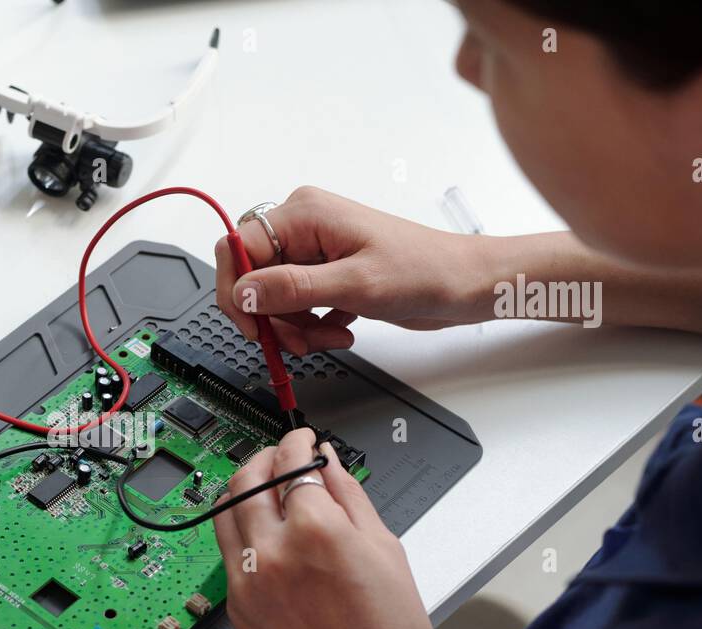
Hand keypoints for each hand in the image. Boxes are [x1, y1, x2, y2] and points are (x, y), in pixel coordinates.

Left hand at [211, 428, 441, 628]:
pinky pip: (227, 550)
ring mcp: (247, 581)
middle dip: (265, 456)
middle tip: (284, 456)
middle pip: (248, 478)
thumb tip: (328, 463)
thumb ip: (351, 497)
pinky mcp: (237, 607)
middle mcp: (272, 552)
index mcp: (316, 531)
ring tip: (268, 486)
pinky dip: (241, 527)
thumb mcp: (387, 551)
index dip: (299, 441)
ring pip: (225, 510)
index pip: (292, 462)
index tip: (306, 439)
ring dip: (244, 487)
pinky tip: (265, 529)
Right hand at [214, 186, 490, 353]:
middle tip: (297, 341)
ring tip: (328, 337)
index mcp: (304, 214)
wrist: (463, 284)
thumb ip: (293, 288)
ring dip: (294, 328)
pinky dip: (309, 327)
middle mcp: (303, 228)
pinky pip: (294, 306)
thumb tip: (244, 292)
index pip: (239, 249)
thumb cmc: (424, 271)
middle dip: (272, 317)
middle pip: (254, 278)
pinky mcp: (325, 274)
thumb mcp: (355, 285)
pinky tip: (338, 331)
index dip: (238, 292)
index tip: (254, 326)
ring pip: (273, 298)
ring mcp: (314, 252)